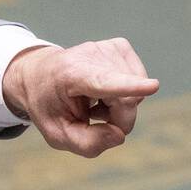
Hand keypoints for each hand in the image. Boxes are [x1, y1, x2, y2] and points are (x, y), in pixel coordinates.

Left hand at [1, 38, 158, 157]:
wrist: (37, 73)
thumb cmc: (48, 106)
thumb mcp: (56, 134)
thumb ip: (86, 143)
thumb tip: (120, 134)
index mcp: (70, 76)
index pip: (104, 83)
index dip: (128, 87)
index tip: (153, 86)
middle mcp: (91, 55)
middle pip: (126, 102)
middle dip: (116, 121)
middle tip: (91, 116)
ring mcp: (108, 47)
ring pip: (136, 94)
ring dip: (118, 107)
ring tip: (92, 101)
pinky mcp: (120, 46)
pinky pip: (138, 81)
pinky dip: (124, 93)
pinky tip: (102, 91)